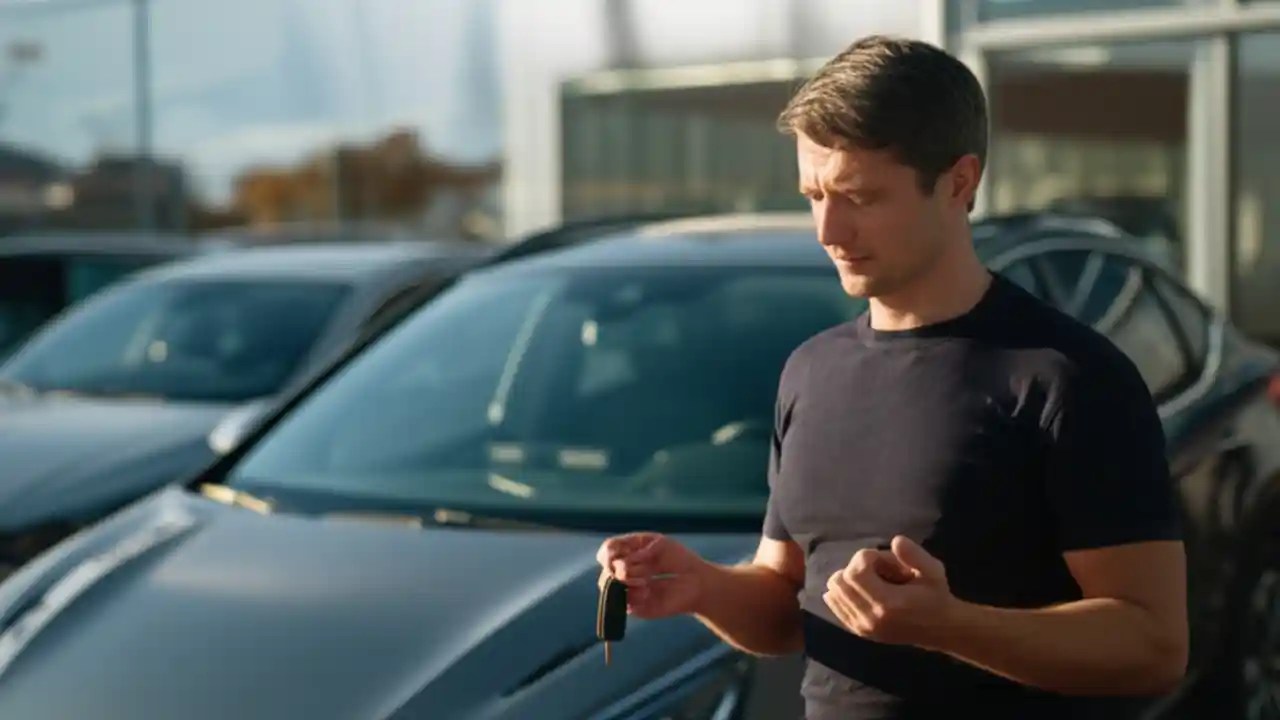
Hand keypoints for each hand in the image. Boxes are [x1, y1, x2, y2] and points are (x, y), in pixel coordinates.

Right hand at [596, 532, 709, 618]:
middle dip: (623, 567)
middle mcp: (623, 570)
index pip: (606, 550)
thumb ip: (639, 549)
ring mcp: (627, 589)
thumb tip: (624, 563)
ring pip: (611, 584)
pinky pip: (624, 601)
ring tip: (648, 580)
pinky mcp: (634, 607)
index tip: (618, 553)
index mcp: (628, 551)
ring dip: (630, 580)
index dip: (608, 552)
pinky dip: (636, 594)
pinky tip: (649, 592)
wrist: (696, 582)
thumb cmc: (679, 559)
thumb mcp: (660, 544)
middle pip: (607, 568)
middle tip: (646, 569)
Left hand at [823, 535, 955, 647]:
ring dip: (849, 580)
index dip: (867, 557)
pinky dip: (842, 594)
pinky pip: (836, 607)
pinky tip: (861, 590)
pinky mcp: (859, 631)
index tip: (886, 560)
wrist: (941, 629)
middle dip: (855, 567)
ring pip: (834, 594)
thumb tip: (896, 541)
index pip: (855, 572)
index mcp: (888, 604)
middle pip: (840, 582)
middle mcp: (870, 618)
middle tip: (878, 570)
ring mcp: (862, 627)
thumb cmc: (936, 597)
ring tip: (872, 581)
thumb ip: (915, 555)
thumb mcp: (933, 571)